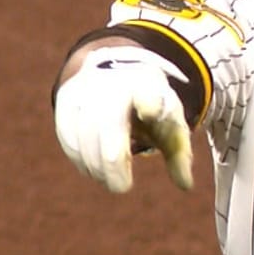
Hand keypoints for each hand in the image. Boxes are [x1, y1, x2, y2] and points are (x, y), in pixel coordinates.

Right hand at [53, 45, 193, 192]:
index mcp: (149, 85)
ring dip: (96, 166)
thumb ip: (179, 154)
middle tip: (122, 188)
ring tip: (109, 179)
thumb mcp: (169, 121)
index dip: (150, 101)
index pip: (149, 92)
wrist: (115, 66)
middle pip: (109, 126)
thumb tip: (186, 185)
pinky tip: (93, 169)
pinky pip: (69, 137)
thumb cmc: (149, 104)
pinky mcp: (67, 99)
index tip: (152, 111)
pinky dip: (80, 159)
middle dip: (113, 165)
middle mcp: (115, 82)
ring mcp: (87, 89)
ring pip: (85, 136)